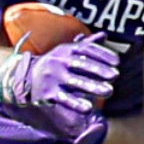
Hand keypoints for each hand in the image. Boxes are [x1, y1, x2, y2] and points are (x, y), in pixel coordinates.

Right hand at [0, 33, 117, 143]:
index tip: (117, 62)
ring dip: (92, 87)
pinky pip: (63, 98)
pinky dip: (76, 103)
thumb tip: (104, 35)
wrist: (26, 78)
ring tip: (108, 91)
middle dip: (99, 70)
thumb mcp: (68, 52)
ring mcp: (52, 77)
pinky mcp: (47, 93)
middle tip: (115, 76)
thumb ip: (87, 46)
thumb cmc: (56, 65)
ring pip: (75, 82)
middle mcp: (58, 61)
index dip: (103, 54)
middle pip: (82, 65)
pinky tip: (88, 108)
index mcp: (66, 49)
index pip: (86, 50)